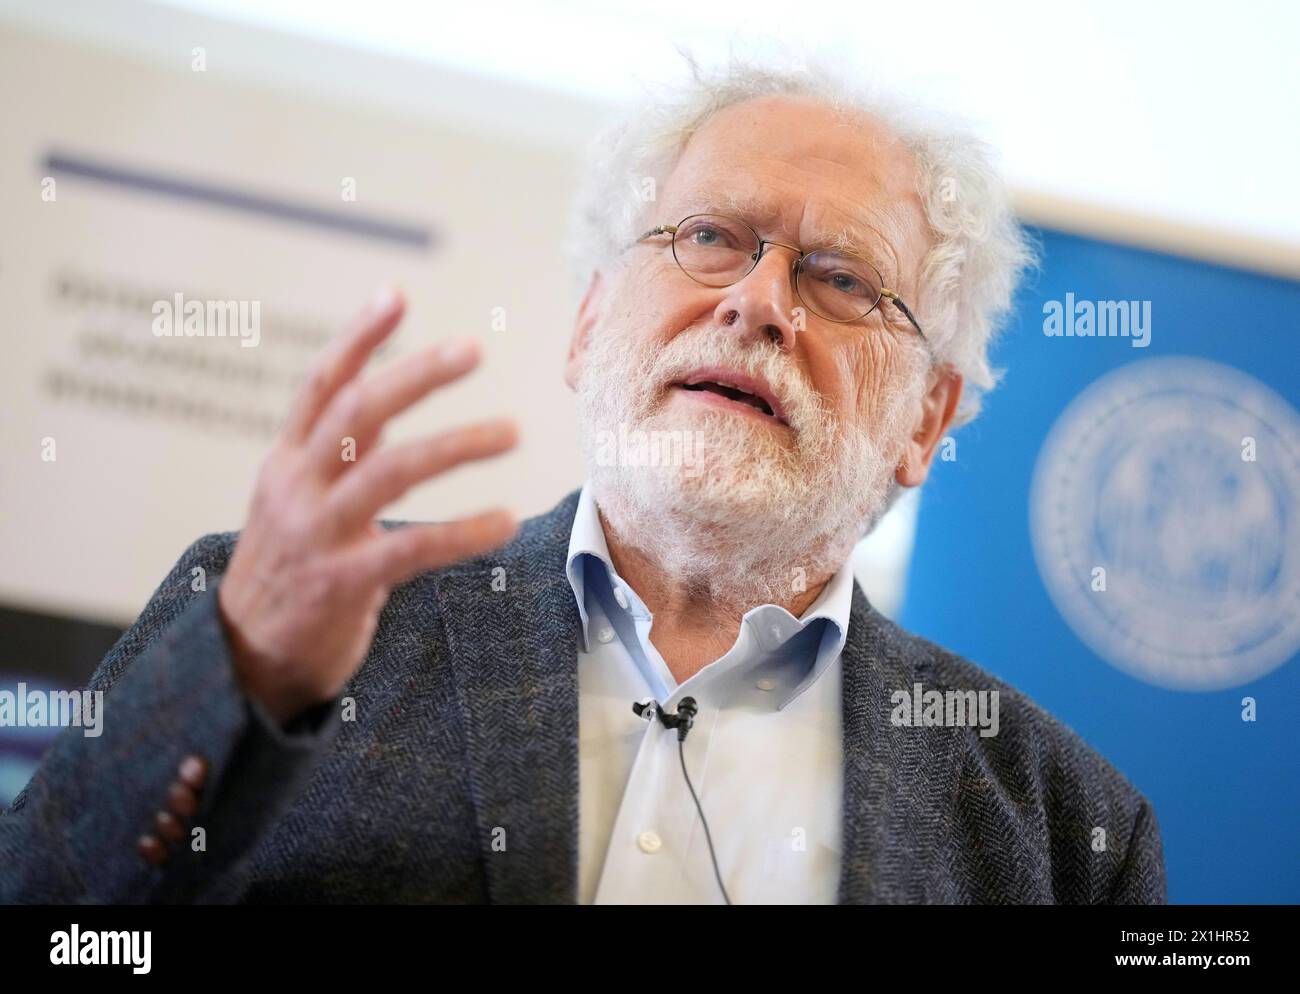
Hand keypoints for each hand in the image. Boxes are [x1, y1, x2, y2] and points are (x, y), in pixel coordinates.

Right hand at [216, 288, 518, 724]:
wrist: (243, 660)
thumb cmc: (286, 571)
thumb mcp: (295, 501)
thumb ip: (336, 454)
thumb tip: (383, 401)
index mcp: (288, 461)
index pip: (323, 384)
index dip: (359, 337)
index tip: (397, 295)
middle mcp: (297, 487)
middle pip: (358, 411)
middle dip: (416, 374)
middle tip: (472, 349)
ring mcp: (316, 534)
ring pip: (389, 470)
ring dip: (455, 444)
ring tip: (511, 432)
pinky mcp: (341, 583)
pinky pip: (410, 549)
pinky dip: (463, 533)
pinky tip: (505, 521)